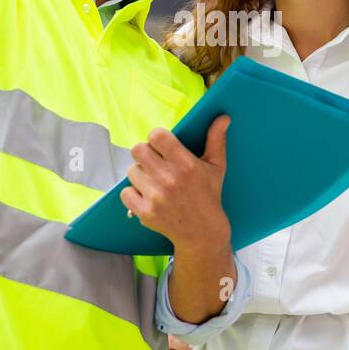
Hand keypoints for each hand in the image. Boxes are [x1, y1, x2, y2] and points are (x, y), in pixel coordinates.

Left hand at [121, 115, 230, 253]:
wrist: (202, 232)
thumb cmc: (209, 196)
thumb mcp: (216, 167)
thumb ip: (216, 139)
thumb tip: (223, 117)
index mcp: (186, 164)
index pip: (156, 136)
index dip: (156, 138)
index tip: (162, 145)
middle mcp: (169, 179)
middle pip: (138, 150)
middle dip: (146, 154)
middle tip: (155, 163)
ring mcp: (156, 196)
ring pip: (132, 171)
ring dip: (141, 174)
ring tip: (154, 182)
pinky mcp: (145, 212)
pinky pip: (126, 192)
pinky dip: (133, 193)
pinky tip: (147, 196)